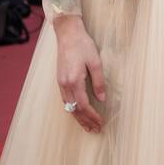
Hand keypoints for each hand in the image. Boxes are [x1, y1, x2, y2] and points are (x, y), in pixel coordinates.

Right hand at [53, 16, 105, 132]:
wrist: (67, 34)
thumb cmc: (83, 45)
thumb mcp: (95, 62)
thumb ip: (99, 82)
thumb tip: (102, 99)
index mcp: (74, 80)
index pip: (84, 105)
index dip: (93, 116)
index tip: (101, 122)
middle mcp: (65, 84)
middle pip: (75, 109)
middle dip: (86, 121)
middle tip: (96, 130)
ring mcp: (61, 83)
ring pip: (69, 106)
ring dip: (78, 117)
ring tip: (88, 127)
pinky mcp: (60, 80)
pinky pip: (65, 100)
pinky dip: (73, 109)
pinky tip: (78, 113)